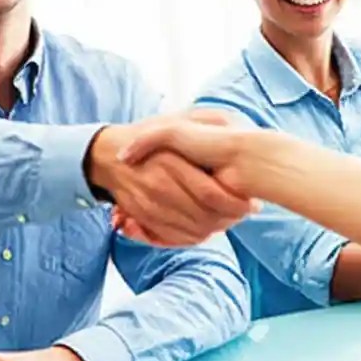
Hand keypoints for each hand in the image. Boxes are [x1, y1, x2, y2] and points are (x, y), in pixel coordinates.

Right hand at [87, 113, 256, 246]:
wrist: (107, 155)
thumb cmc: (147, 135)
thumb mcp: (175, 122)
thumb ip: (204, 124)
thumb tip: (236, 130)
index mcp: (170, 163)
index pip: (212, 195)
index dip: (236, 203)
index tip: (252, 202)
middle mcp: (159, 189)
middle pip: (206, 218)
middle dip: (232, 219)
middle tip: (247, 212)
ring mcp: (150, 207)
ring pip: (194, 231)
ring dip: (218, 229)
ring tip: (233, 218)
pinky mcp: (144, 220)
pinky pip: (176, 238)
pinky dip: (198, 236)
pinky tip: (210, 225)